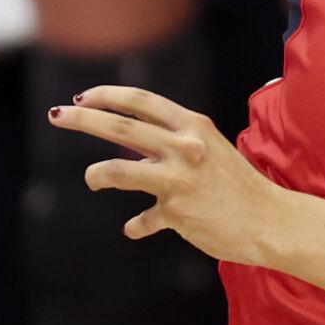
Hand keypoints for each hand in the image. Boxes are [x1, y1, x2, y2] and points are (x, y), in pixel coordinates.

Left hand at [49, 85, 284, 262]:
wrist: (267, 220)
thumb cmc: (236, 182)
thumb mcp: (208, 146)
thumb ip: (173, 140)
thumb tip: (132, 140)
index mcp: (192, 124)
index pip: (140, 100)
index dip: (107, 96)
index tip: (82, 98)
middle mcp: (183, 147)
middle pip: (120, 127)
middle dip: (83, 120)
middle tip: (57, 115)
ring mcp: (177, 180)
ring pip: (117, 171)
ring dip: (97, 175)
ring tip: (93, 180)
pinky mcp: (175, 213)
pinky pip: (142, 220)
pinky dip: (137, 224)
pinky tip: (135, 228)